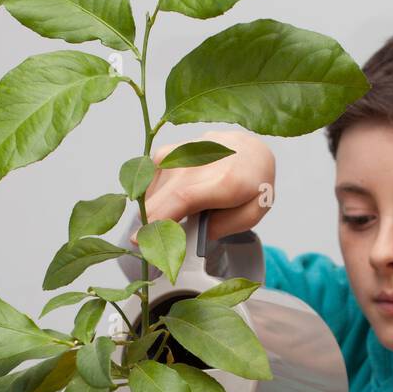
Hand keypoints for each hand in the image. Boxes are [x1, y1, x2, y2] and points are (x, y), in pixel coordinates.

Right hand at [135, 129, 274, 242]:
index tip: (140, 238)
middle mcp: (202, 160)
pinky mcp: (173, 149)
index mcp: (226, 180)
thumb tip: (191, 233)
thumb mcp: (250, 213)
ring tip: (171, 218)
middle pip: (163, 193)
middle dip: (150, 222)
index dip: (159, 218)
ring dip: (155, 208)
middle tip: (147, 242)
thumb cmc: (252, 186)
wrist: (252, 151)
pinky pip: (152, 176)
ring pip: (155, 186)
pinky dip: (155, 192)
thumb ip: (223, 226)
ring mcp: (185, 151)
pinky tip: (168, 200)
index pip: (183, 197)